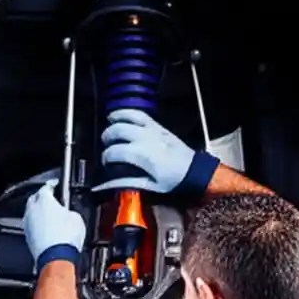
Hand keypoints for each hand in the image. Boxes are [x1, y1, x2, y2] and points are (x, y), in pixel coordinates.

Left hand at [24, 180, 85, 270]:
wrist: (56, 258)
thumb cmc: (65, 238)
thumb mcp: (77, 218)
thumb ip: (70, 210)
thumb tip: (69, 213)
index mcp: (44, 200)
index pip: (46, 187)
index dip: (52, 185)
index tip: (56, 185)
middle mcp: (32, 210)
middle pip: (34, 198)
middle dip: (42, 198)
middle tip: (52, 200)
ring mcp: (28, 224)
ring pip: (31, 212)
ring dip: (39, 212)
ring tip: (50, 216)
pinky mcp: (28, 237)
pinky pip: (32, 226)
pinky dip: (38, 225)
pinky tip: (47, 229)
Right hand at [94, 109, 219, 200]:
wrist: (194, 171)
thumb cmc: (173, 181)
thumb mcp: (150, 186)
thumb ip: (126, 182)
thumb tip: (104, 185)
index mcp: (144, 156)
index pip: (115, 151)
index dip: (106, 157)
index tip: (106, 163)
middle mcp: (146, 139)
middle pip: (117, 130)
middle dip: (107, 138)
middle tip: (107, 147)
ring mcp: (152, 130)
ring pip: (127, 118)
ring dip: (114, 122)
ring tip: (109, 130)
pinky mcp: (158, 125)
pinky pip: (139, 114)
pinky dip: (126, 113)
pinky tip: (117, 116)